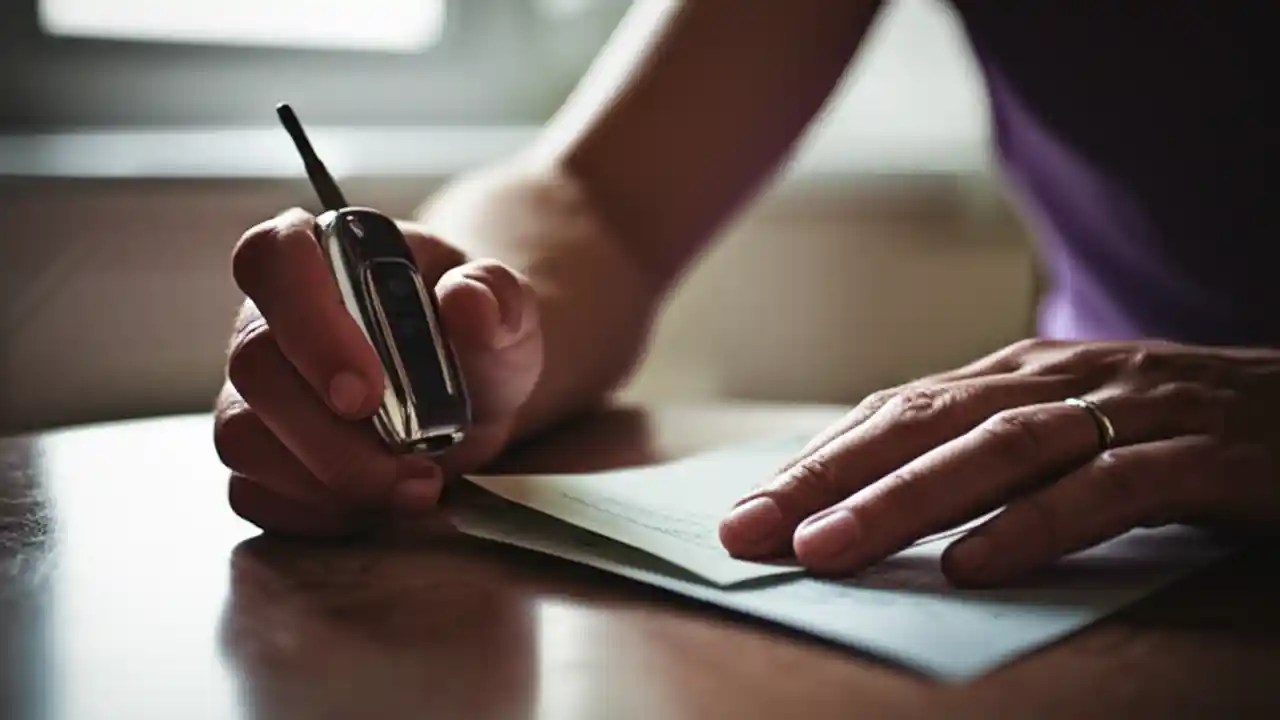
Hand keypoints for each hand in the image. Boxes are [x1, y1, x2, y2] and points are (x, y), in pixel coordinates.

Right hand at [214, 209, 542, 535]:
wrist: (476, 390)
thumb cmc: (477, 335)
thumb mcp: (506, 310)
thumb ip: (495, 297)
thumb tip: (468, 302)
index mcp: (321, 255)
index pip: (272, 259)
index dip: (307, 325)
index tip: (364, 391)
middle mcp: (270, 318)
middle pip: (255, 366)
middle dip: (332, 435)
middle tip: (414, 467)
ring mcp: (256, 391)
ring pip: (245, 439)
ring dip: (332, 480)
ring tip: (417, 489)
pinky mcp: (259, 455)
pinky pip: (256, 493)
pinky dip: (320, 513)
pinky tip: (378, 506)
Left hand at [719, 338, 1279, 585]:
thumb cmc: (1180, 430)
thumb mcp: (1071, 430)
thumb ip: (986, 455)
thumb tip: (874, 498)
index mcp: (1025, 374)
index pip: (898, 411)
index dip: (818, 460)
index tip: (745, 512)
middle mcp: (1066, 379)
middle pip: (928, 424)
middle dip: (831, 479)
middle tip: (752, 532)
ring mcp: (1136, 411)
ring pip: (1001, 451)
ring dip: (906, 501)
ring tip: (829, 550)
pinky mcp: (1208, 456)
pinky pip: (1111, 491)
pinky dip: (1038, 526)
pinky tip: (974, 566)